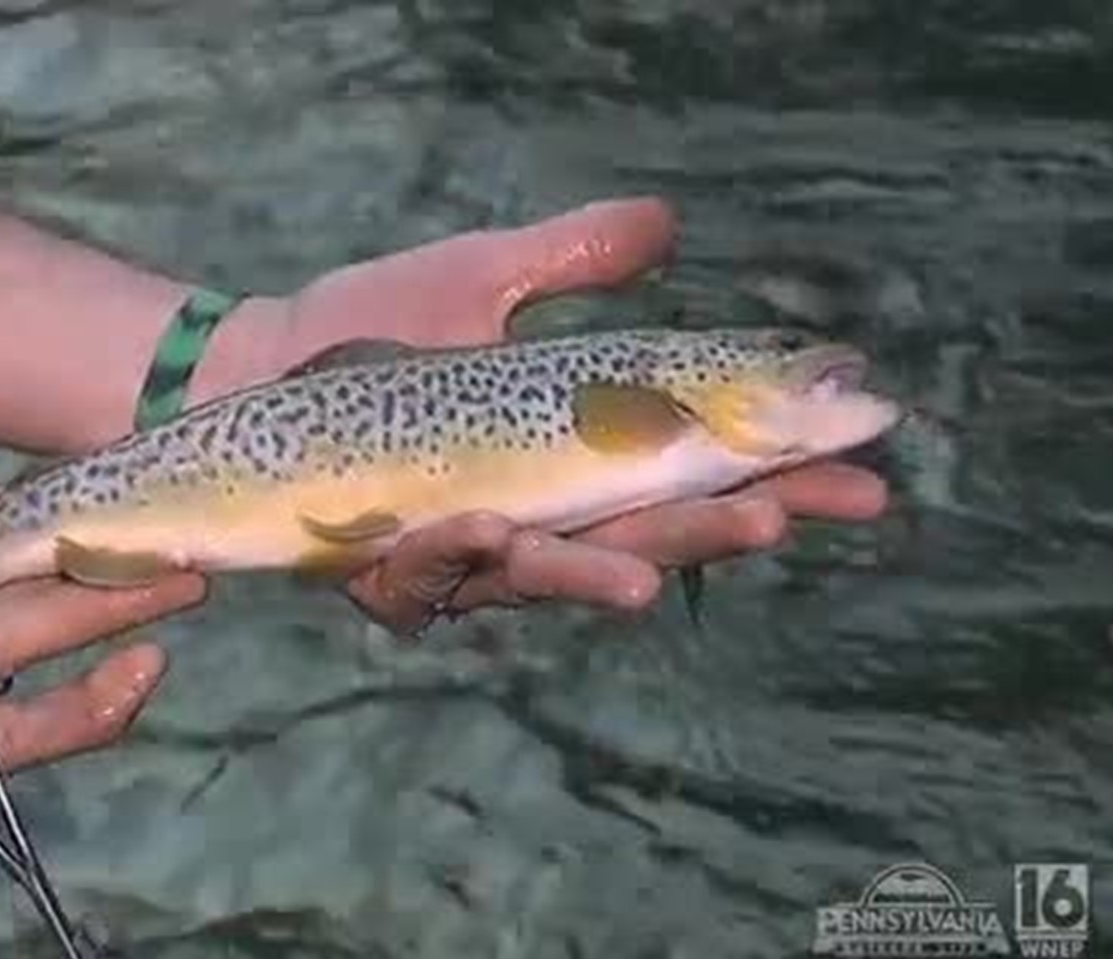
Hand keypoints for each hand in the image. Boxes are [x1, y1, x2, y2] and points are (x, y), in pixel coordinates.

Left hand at [222, 195, 892, 633]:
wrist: (247, 370)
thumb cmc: (370, 329)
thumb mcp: (484, 279)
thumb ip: (573, 259)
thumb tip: (668, 223)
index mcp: (576, 456)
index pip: (698, 474)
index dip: (779, 477)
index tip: (865, 472)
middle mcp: (537, 517)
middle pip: (648, 538)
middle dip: (722, 529)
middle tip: (801, 512)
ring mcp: (465, 557)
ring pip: (552, 576)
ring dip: (613, 567)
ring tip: (670, 564)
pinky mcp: (389, 576)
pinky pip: (435, 582)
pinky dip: (465, 558)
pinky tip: (495, 529)